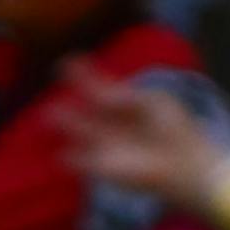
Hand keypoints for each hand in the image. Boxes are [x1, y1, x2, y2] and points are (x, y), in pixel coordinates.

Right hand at [61, 61, 229, 222]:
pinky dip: (73, 159)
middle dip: (73, 105)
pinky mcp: (106, 169)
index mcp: (135, 107)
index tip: (69, 61)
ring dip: (67, 125)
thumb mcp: (151, 102)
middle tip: (50, 96)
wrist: (184, 165)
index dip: (87, 77)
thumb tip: (98, 93)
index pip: (106, 90)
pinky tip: (58, 155)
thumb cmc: (174, 130)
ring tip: (46, 115)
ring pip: (84, 134)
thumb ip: (122, 95)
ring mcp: (112, 148)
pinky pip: (84, 162)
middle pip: (91, 114)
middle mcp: (121, 127)